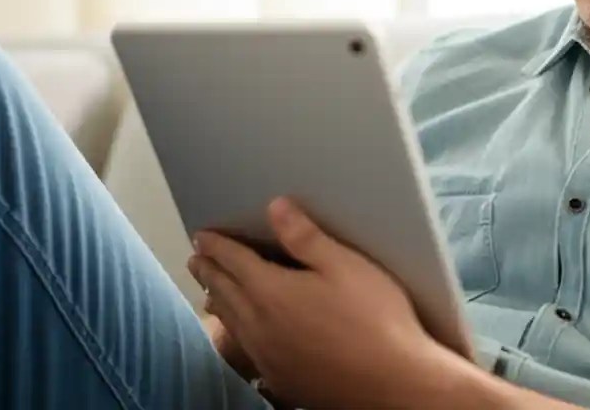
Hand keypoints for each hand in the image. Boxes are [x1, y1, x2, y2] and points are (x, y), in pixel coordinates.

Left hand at [186, 198, 470, 408]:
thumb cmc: (375, 319)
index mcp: (271, 292)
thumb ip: (306, 237)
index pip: (234, 261)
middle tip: (197, 258)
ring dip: (218, 302)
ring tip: (210, 293)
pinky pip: (245, 350)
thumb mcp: (346, 266)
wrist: (391, 382)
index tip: (203, 235)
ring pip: (231, 324)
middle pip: (224, 292)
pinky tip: (242, 336)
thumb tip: (275, 207)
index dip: (217, 244)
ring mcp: (267, 356)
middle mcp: (259, 325)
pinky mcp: (280, 378)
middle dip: (209, 271)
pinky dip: (234, 334)